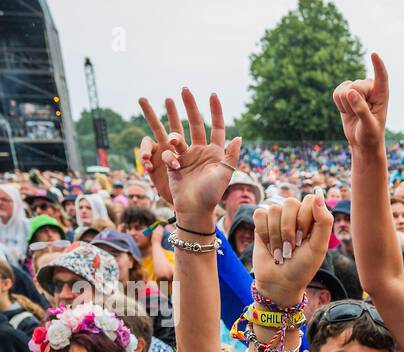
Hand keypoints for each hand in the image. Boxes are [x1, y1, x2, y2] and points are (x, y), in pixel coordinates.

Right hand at [137, 88, 240, 228]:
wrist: (194, 209)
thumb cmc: (212, 194)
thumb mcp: (225, 174)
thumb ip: (231, 155)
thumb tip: (239, 136)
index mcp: (216, 152)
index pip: (217, 127)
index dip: (215, 111)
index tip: (212, 94)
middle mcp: (201, 151)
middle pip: (195, 123)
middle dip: (190, 106)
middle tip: (184, 89)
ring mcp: (186, 156)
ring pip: (176, 134)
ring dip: (171, 123)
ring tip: (165, 114)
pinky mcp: (173, 163)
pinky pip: (167, 154)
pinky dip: (168, 158)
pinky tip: (173, 168)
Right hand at [250, 195, 332, 308]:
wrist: (280, 282)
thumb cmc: (303, 267)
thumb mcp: (318, 247)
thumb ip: (324, 221)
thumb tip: (318, 194)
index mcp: (313, 217)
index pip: (310, 200)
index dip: (305, 219)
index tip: (305, 239)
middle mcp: (295, 213)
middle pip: (290, 202)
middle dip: (290, 229)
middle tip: (293, 247)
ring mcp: (277, 217)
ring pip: (273, 209)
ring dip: (277, 236)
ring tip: (281, 250)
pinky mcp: (261, 223)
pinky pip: (260, 214)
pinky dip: (264, 233)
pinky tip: (270, 246)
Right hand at [332, 53, 389, 154]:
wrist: (362, 142)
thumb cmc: (370, 135)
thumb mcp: (369, 126)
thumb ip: (361, 109)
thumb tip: (351, 93)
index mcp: (382, 94)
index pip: (381, 77)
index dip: (377, 66)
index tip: (374, 54)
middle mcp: (371, 88)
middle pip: (355, 86)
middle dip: (353, 103)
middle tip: (360, 116)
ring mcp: (358, 88)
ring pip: (344, 90)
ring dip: (345, 106)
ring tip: (355, 115)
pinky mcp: (346, 91)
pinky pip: (336, 92)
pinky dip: (338, 104)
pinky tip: (347, 111)